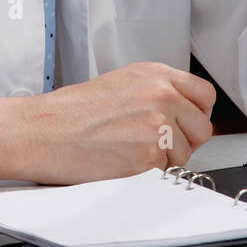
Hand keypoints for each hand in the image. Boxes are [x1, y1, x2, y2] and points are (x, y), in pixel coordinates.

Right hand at [0, 63, 215, 186]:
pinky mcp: (150, 153)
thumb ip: (155, 94)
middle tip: (153, 144)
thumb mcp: (120, 85)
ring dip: (165, 159)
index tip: (186, 124)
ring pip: (187, 154)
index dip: (196, 114)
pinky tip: (122, 160)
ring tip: (128, 150)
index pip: (204, 95)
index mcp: (154, 73)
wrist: (42, 130)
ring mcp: (158, 123)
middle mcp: (161, 93)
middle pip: (202, 127)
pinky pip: (167, 171)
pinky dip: (148, 173)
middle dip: (184, 141)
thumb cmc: (70, 112)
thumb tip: (182, 113)